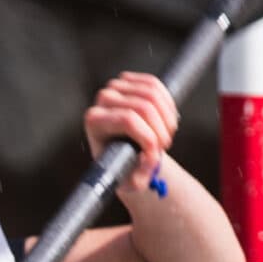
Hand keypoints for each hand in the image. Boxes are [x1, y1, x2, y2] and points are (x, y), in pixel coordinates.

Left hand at [82, 72, 178, 196]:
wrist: (124, 151)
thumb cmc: (123, 166)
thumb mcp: (130, 181)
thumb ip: (140, 178)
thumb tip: (150, 160)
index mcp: (94, 121)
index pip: (128, 120)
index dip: (149, 137)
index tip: (156, 155)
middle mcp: (102, 99)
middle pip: (144, 106)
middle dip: (161, 129)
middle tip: (165, 146)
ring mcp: (116, 86)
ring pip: (153, 94)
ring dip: (167, 119)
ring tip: (166, 135)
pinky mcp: (131, 80)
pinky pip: (156, 85)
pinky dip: (167, 105)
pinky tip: (166, 120)